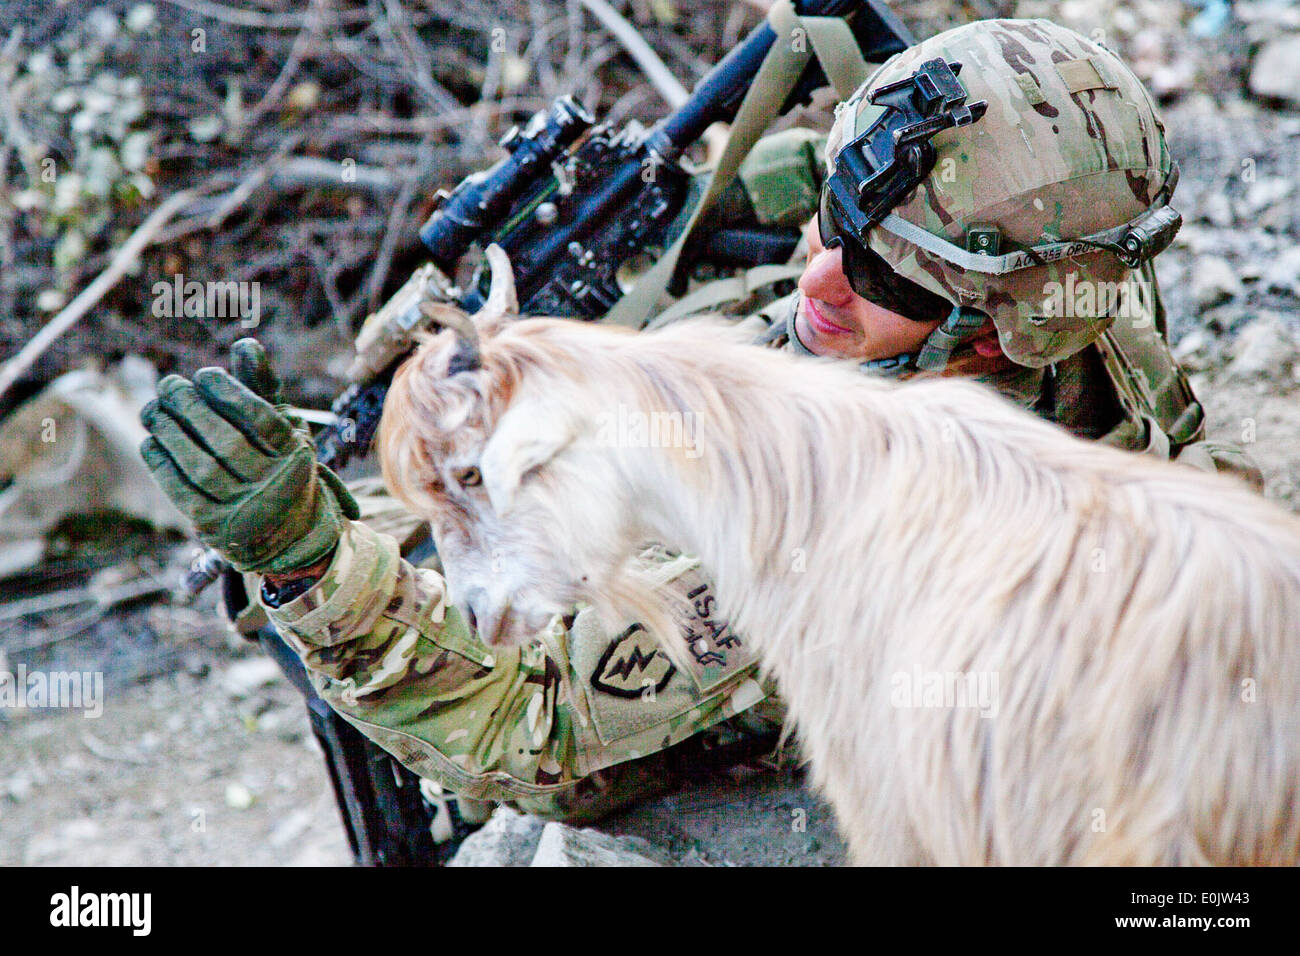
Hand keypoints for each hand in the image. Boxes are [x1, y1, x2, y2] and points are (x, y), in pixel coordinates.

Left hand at [139, 338, 359, 573]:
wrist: (289, 532)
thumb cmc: (280, 463)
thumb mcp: (282, 426)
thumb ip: (262, 388)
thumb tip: (245, 344)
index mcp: (296, 454)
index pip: (261, 419)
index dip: (229, 393)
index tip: (204, 375)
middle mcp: (276, 486)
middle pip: (227, 442)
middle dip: (191, 409)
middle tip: (169, 386)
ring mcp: (246, 512)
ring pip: (202, 468)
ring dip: (171, 434)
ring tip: (154, 410)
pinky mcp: (217, 528)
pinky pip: (183, 494)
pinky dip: (162, 465)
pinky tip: (153, 442)